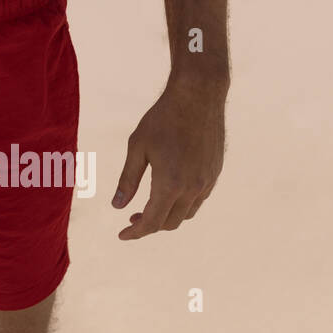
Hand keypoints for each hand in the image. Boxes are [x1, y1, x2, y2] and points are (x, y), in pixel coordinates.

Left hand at [113, 76, 225, 238]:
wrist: (198, 97)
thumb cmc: (162, 119)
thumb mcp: (137, 148)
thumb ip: (128, 180)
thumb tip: (117, 206)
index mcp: (170, 184)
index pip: (152, 222)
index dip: (136, 232)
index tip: (122, 235)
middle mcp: (192, 188)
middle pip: (170, 222)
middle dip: (150, 225)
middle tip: (131, 218)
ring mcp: (207, 181)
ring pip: (186, 213)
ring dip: (167, 216)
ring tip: (148, 207)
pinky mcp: (215, 173)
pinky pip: (198, 199)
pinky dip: (182, 204)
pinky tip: (169, 192)